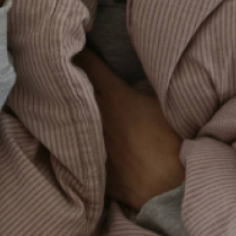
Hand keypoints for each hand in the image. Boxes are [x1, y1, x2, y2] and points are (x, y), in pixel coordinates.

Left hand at [75, 49, 184, 211]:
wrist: (173, 189)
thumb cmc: (175, 143)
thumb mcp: (166, 105)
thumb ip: (147, 87)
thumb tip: (145, 74)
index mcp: (115, 97)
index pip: (89, 65)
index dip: (82, 53)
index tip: (74, 45)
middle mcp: (97, 117)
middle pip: (72, 89)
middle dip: (68, 77)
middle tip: (60, 66)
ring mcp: (92, 144)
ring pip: (70, 120)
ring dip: (67, 110)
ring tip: (59, 100)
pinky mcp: (92, 169)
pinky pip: (75, 152)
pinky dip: (71, 143)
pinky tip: (69, 139)